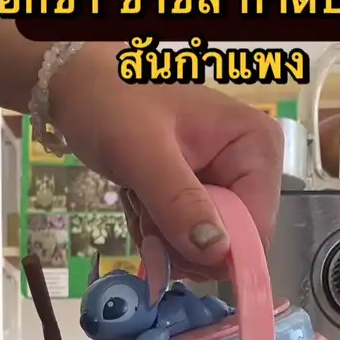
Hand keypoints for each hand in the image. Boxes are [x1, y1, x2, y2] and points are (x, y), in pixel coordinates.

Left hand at [52, 43, 283, 280]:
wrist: (81, 86)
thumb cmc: (113, 104)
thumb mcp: (142, 151)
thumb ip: (179, 202)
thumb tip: (216, 252)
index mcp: (256, 147)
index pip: (257, 225)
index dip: (218, 251)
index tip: (173, 250)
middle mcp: (249, 169)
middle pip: (231, 243)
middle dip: (181, 243)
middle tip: (145, 214)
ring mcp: (224, 186)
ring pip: (204, 249)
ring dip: (163, 239)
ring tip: (138, 200)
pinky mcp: (200, 200)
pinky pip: (185, 242)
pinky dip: (155, 234)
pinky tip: (139, 203)